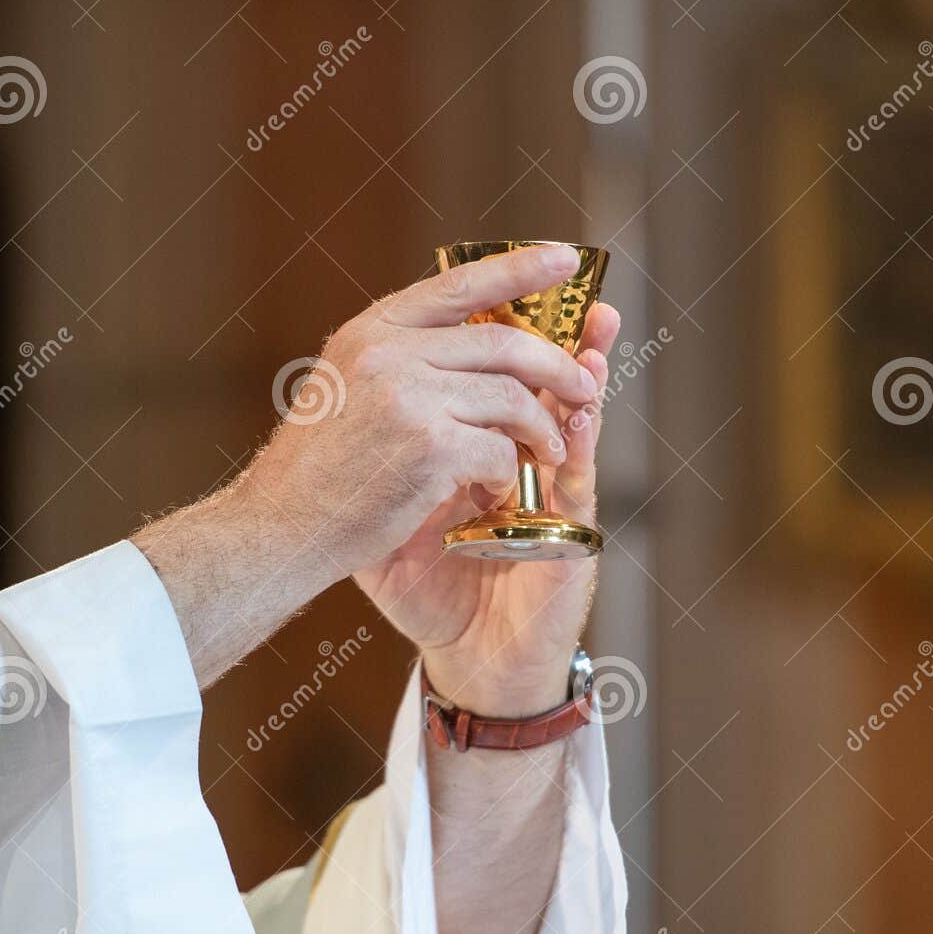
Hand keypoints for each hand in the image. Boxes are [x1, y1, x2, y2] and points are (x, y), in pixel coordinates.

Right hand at [134, 245, 601, 685]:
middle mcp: (389, 352)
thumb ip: (404, 357)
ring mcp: (410, 397)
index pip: (460, 284)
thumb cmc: (322, 468)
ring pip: (513, 398)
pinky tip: (495, 490)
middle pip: (504, 342)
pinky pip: (501, 450)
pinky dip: (508, 473)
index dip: (520, 268)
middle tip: (585, 387)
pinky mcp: (430, 448)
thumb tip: (477, 339)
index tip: (566, 258)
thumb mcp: (350, 386)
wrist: (282, 528)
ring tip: (547, 454)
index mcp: (372, 330)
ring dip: (541, 430)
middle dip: (556, 367)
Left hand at [354, 302, 619, 718]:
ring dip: (585, 371)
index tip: (507, 274)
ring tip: (595, 328)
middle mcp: (519, 462)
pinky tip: (586, 407)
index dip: (507, 321)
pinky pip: (580, 479)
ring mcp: (549, 495)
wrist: (469, 659)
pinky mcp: (567, 533)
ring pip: (575, 420)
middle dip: (555, 328)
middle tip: (569, 277)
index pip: (495, 373)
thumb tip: (337, 421)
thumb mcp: (390, 526)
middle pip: (543, 381)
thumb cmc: (436, 595)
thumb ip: (377, 477)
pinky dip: (586, 441)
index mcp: (477, 449)